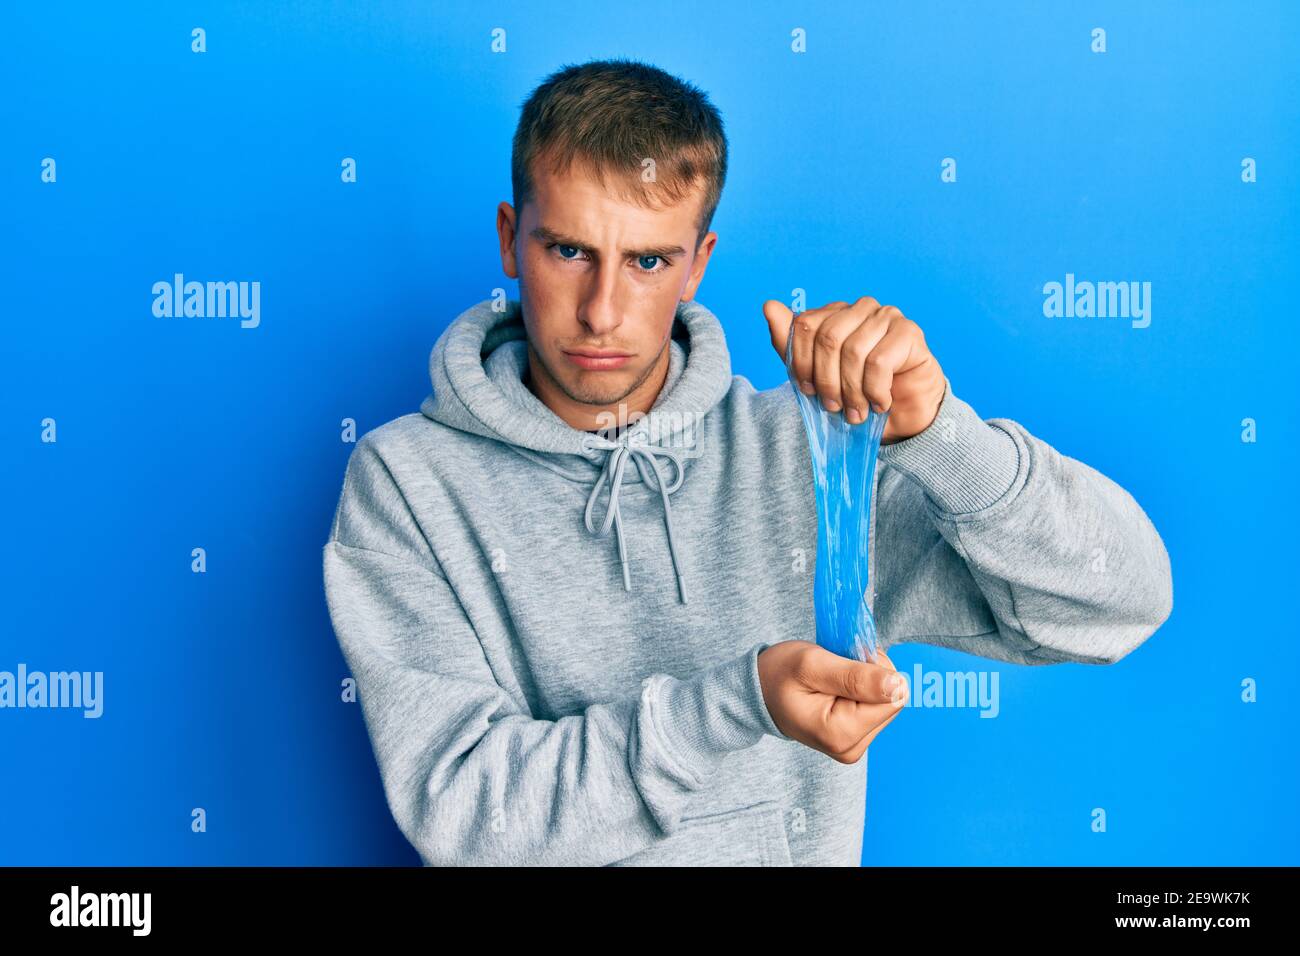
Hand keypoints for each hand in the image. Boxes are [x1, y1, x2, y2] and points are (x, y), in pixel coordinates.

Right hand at [757, 641, 907, 762]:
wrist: (760, 690)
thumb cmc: (780, 673)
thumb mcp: (812, 664)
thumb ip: (855, 676)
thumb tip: (897, 686)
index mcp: (840, 734)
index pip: (893, 697)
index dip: (874, 669)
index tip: (845, 660)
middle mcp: (851, 748)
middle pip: (893, 701)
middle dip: (872, 674)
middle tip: (838, 666)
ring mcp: (854, 745)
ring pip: (888, 702)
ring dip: (867, 679)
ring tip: (835, 675)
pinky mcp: (856, 738)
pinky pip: (878, 707)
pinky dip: (863, 688)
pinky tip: (839, 685)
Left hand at [764, 297, 945, 443]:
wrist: (903, 413)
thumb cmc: (857, 392)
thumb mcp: (814, 375)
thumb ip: (790, 344)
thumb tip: (768, 306)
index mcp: (835, 313)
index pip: (804, 326)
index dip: (802, 364)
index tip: (809, 392)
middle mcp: (860, 308)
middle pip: (828, 338)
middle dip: (827, 381)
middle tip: (834, 408)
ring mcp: (886, 316)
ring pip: (854, 351)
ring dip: (852, 391)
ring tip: (857, 412)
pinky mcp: (908, 332)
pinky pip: (879, 362)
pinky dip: (875, 391)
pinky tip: (880, 403)